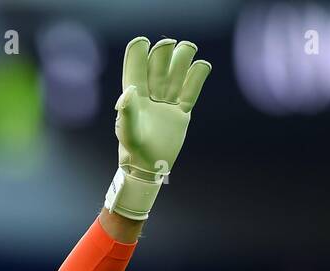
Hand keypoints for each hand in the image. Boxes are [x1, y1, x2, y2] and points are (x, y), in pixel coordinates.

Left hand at [105, 37, 209, 219]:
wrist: (148, 168)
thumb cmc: (134, 151)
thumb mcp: (128, 132)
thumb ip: (127, 112)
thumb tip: (128, 90)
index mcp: (134, 95)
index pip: (135, 66)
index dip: (138, 51)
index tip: (143, 42)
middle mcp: (151, 95)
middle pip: (159, 65)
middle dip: (164, 51)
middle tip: (169, 45)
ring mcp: (167, 102)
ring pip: (176, 73)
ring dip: (182, 58)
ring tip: (188, 48)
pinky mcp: (181, 111)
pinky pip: (191, 89)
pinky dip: (198, 76)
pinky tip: (202, 66)